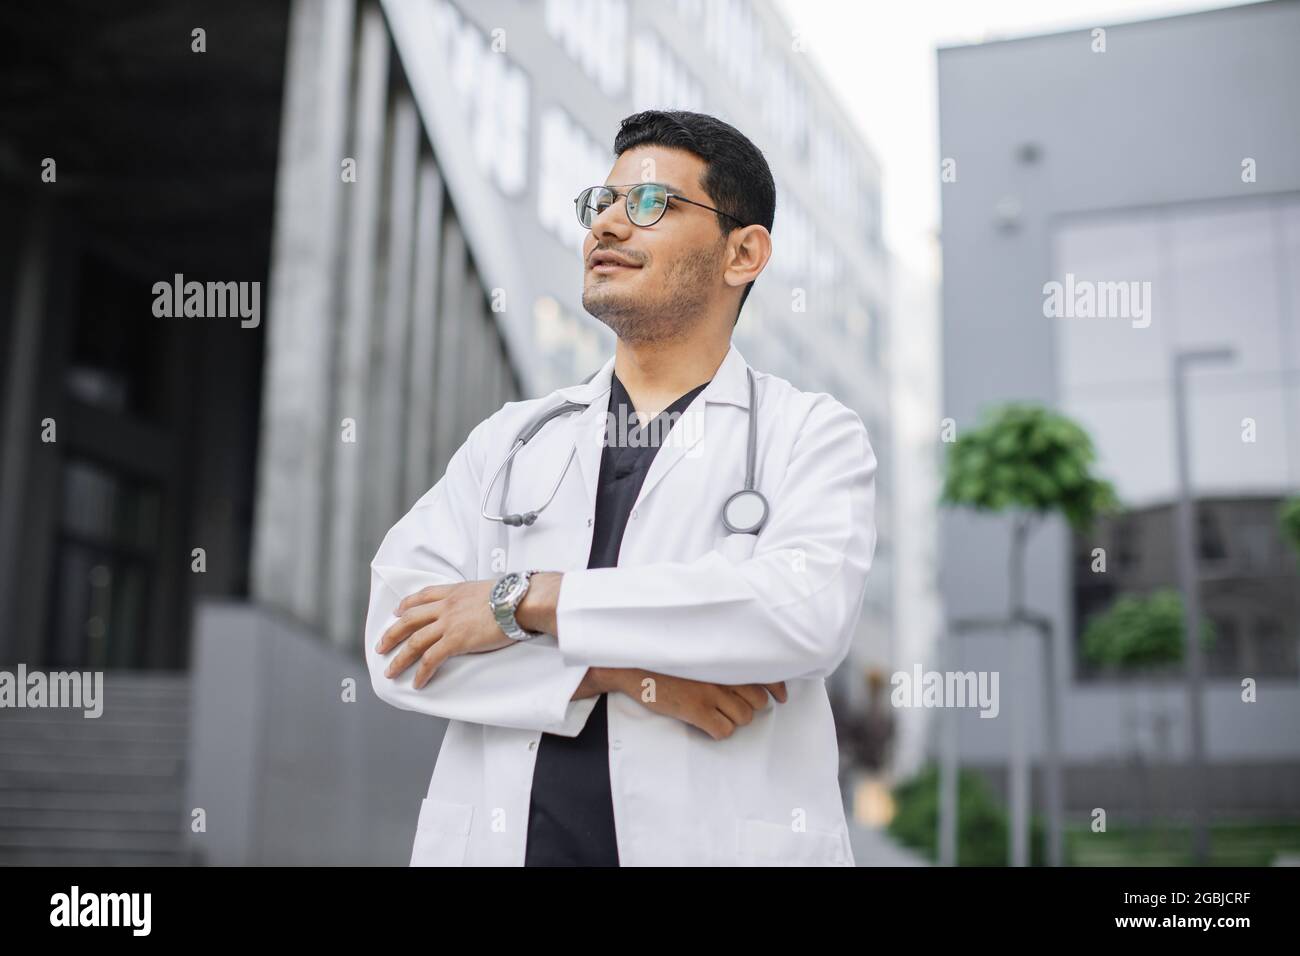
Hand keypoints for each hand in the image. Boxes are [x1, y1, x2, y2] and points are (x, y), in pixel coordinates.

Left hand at [377, 581, 511, 688]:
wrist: (519, 600)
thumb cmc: (513, 595)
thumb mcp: (489, 589)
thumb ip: (478, 598)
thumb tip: (484, 605)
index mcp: (454, 592)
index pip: (423, 596)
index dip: (407, 604)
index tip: (397, 611)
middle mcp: (446, 606)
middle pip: (409, 619)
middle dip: (392, 634)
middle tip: (381, 646)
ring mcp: (449, 623)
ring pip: (415, 641)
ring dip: (400, 658)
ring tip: (390, 671)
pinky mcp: (456, 640)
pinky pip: (431, 659)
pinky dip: (422, 672)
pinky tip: (417, 681)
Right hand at [598, 668, 787, 739]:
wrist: (634, 665)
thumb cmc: (666, 660)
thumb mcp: (699, 653)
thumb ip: (722, 662)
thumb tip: (747, 678)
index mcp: (725, 658)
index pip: (765, 673)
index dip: (777, 688)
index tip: (781, 696)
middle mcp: (723, 673)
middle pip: (757, 701)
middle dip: (748, 707)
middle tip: (732, 706)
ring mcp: (711, 692)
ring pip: (744, 718)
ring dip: (732, 719)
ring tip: (714, 713)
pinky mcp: (696, 709)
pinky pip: (724, 730)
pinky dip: (718, 731)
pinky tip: (705, 723)